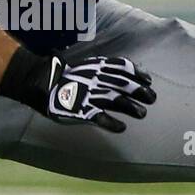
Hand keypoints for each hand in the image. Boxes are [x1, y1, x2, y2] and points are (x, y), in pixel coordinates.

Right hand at [0, 49, 155, 132]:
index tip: (148, 81)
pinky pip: (100, 117)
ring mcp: (89, 95)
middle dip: (139, 91)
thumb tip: (124, 76)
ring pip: (115, 100)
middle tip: (152, 99)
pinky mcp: (82, 110)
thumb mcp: (87, 68)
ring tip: (142, 113)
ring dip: (131, 107)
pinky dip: (112, 123)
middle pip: (123, 84)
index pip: (123, 67)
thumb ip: (104, 71)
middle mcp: (96, 79)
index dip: (138, 74)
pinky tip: (122, 128)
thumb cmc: (67, 78)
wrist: (42, 84)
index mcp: (97, 66)